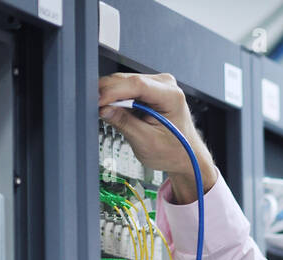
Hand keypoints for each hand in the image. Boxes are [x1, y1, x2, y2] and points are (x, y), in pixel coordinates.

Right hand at [98, 72, 218, 202]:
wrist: (186, 157)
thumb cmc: (174, 152)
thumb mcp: (146, 142)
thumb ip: (124, 123)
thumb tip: (104, 109)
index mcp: (171, 96)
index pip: (136, 84)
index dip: (113, 91)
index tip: (97, 102)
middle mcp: (166, 85)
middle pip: (127, 80)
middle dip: (109, 94)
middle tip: (95, 109)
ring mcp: (158, 85)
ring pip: (124, 82)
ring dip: (112, 97)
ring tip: (108, 114)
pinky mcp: (150, 89)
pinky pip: (127, 88)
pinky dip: (118, 99)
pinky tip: (117, 111)